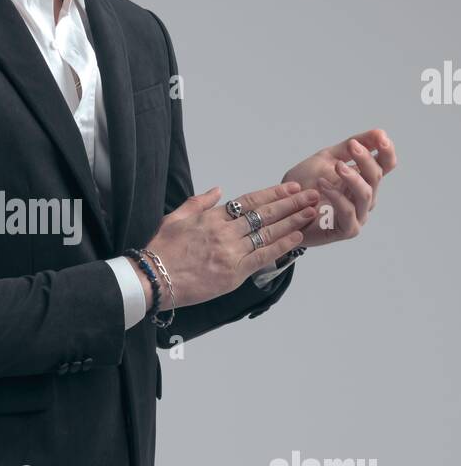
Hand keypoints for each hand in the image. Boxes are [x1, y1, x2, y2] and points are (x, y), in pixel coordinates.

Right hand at [137, 182, 319, 308]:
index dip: (274, 193)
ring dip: (293, 221)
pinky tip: (298, 238)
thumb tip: (218, 190)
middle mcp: (225, 232)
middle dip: (292, 203)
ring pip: (269, 233)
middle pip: (265, 214)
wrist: (153, 278)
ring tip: (311, 212)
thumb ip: (198, 202)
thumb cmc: (161, 250)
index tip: (292, 187)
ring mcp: (231, 252)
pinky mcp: (234, 273)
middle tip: (312, 194)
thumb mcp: (175, 218)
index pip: (250, 201)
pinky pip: (264, 257)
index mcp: (212, 217)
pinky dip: (282, 246)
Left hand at [281, 128, 396, 245]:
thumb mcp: (326, 158)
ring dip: (353, 177)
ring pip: (366, 194)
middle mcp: (364, 196)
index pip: (385, 165)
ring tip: (338, 166)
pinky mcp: (347, 229)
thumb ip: (350, 147)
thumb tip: (379, 132)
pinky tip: (322, 185)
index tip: (380, 137)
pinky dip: (336, 197)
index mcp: (363, 178)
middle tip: (352, 146)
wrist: (283, 208)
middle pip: (376, 176)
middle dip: (366, 159)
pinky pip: (348, 212)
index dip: (387, 151)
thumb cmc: (305, 184)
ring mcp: (358, 214)